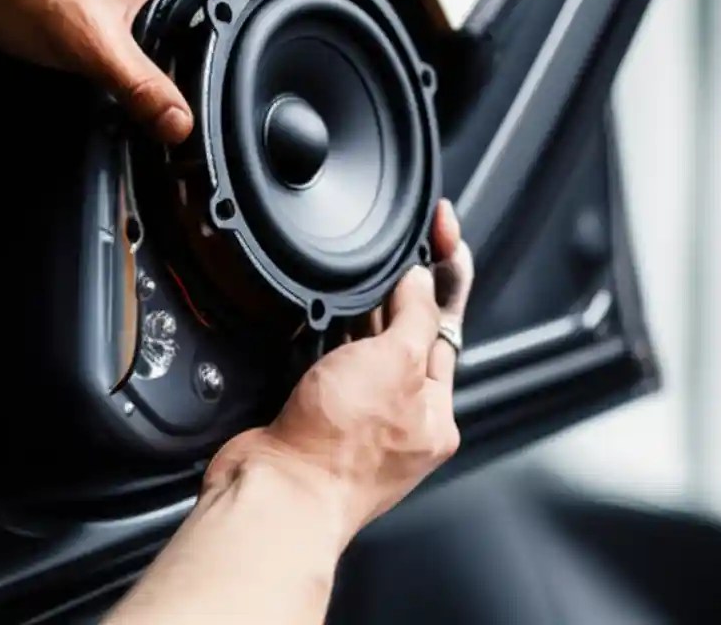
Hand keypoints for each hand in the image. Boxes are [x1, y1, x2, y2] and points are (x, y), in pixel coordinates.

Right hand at [203, 199, 474, 543]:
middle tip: (386, 248)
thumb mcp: (394, 363)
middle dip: (396, 291)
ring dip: (354, 312)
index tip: (441, 230)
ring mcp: (352, 418)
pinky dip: (316, 336)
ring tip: (347, 278)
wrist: (274, 490)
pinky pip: (321, 362)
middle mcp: (397, 418)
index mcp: (435, 412)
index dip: (445, 273)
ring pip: (359, 347)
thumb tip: (421, 279)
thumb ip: (413, 315)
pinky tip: (310, 315)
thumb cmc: (337, 449)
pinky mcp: (310, 416)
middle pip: (404, 334)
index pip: (446, 326)